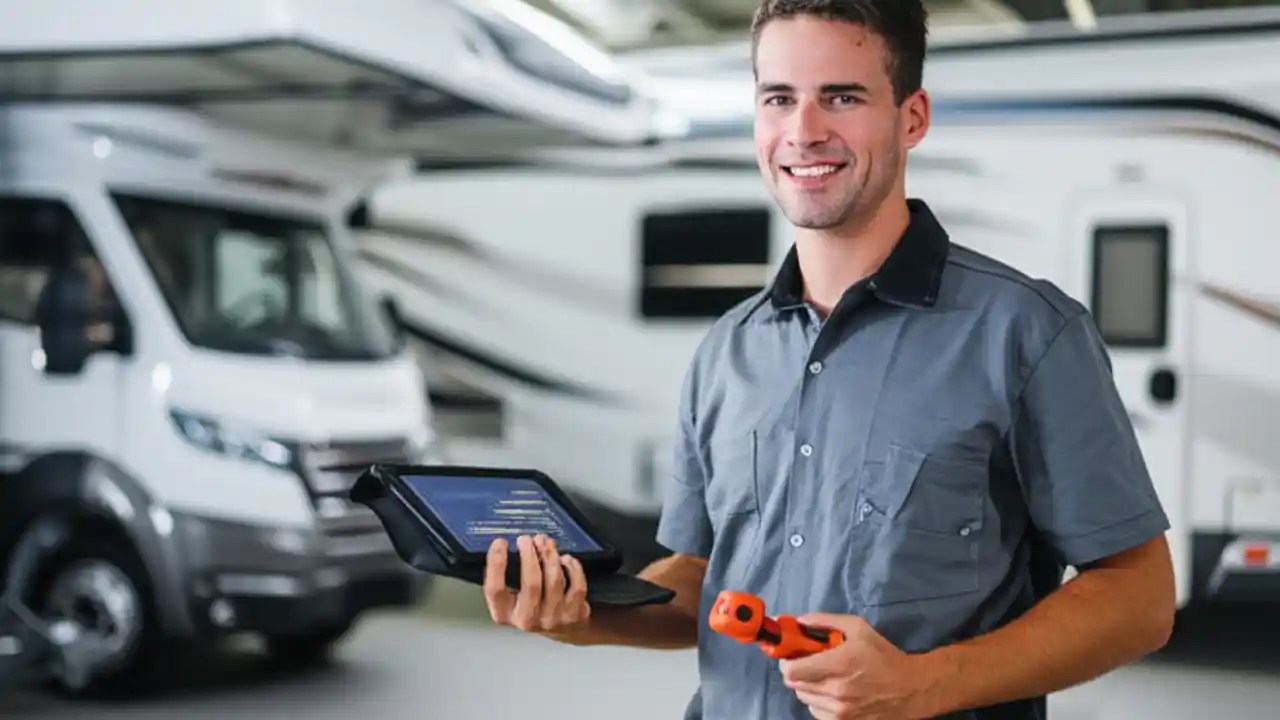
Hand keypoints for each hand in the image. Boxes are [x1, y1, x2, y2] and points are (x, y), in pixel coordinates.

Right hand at [482, 534, 590, 639]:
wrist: (563, 629)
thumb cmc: (534, 606)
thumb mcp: (512, 597)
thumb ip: (508, 575)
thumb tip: (518, 543)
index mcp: (505, 614)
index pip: (495, 590)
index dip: (496, 564)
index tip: (500, 542)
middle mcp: (528, 620)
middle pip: (531, 583)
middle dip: (529, 555)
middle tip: (527, 539)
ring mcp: (553, 619)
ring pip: (554, 581)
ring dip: (550, 556)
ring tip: (547, 543)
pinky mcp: (574, 615)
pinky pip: (576, 585)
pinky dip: (572, 568)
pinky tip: (566, 559)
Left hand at [779, 612, 940, 719]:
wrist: (910, 688)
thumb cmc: (883, 655)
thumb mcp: (858, 628)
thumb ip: (825, 621)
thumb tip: (799, 622)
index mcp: (840, 663)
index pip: (792, 671)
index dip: (786, 662)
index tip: (791, 654)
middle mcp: (837, 689)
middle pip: (794, 685)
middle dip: (795, 671)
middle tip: (806, 663)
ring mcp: (840, 710)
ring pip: (803, 698)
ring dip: (806, 686)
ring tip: (821, 676)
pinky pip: (815, 711)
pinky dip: (817, 701)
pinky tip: (831, 691)